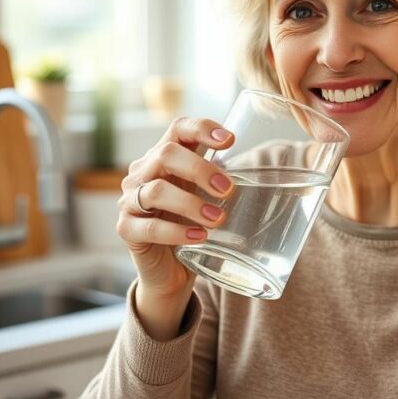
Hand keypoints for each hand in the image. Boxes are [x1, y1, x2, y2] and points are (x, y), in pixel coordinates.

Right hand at [117, 117, 233, 338]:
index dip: (202, 128)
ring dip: (191, 203)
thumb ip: (225, 180)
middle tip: (228, 190)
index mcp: (164, 157)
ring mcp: (130, 200)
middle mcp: (142, 172)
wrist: (170, 270)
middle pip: (166, 154)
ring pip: (156, 190)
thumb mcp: (208, 197)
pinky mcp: (126, 230)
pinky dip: (178, 232)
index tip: (230, 140)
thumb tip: (270, 174)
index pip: (177, 128)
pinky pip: (150, 228)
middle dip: (201, 168)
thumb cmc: (192, 224)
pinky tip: (200, 237)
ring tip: (218, 218)